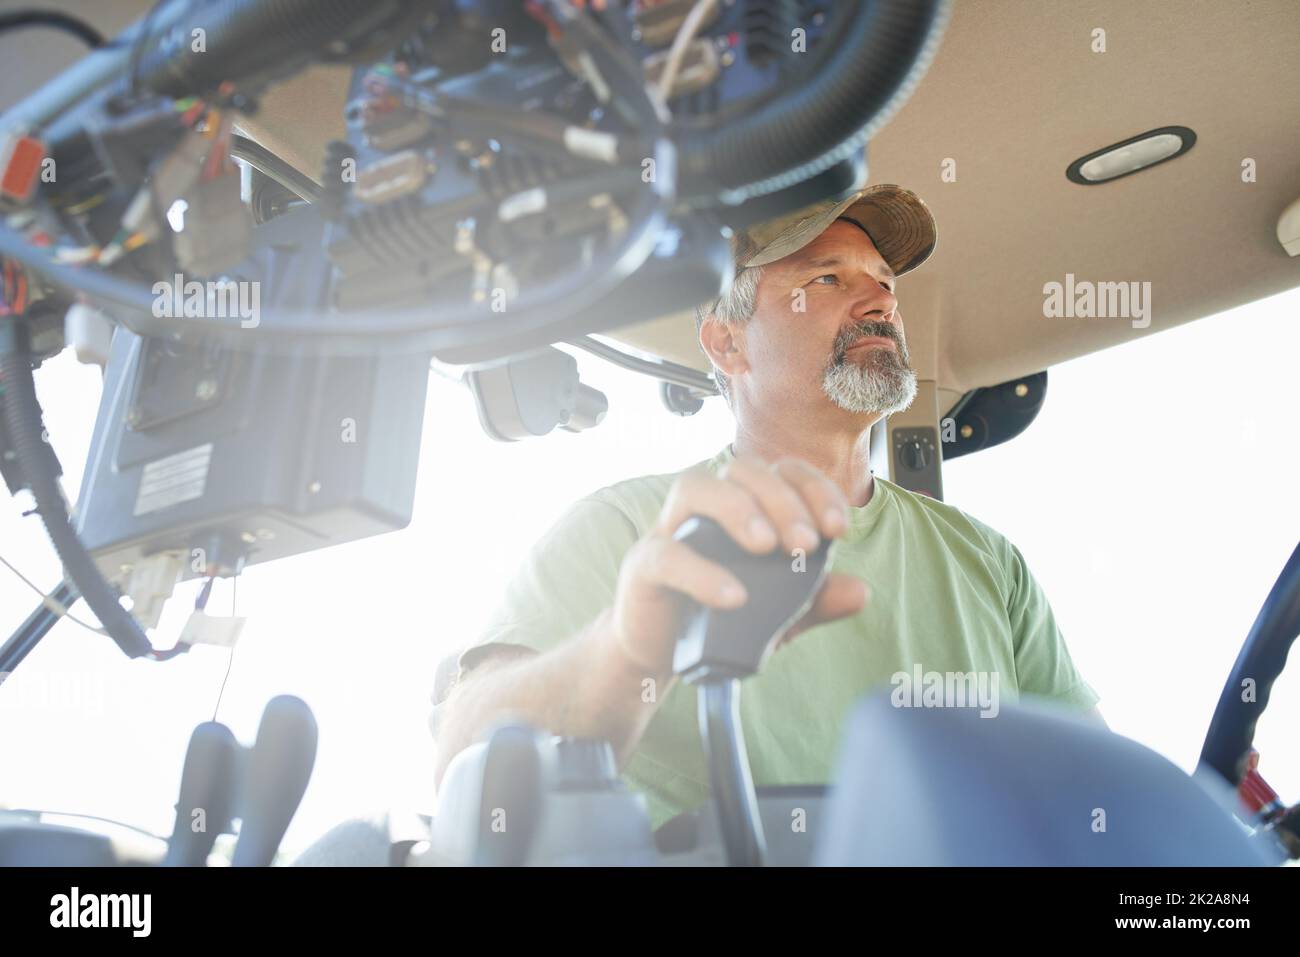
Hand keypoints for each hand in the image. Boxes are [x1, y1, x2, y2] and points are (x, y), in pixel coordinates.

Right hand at [608, 454, 868, 674]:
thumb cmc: (719, 618)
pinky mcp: (644, 566)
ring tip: (767, 547)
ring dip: (737, 509)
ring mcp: (670, 530)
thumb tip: (860, 591)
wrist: (660, 654)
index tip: (838, 528)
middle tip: (805, 543)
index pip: (781, 471)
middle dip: (782, 499)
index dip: (813, 488)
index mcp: (743, 507)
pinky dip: (702, 572)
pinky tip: (734, 597)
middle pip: (741, 469)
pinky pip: (668, 554)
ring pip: (695, 486)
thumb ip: (815, 599)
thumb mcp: (778, 613)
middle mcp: (706, 507)